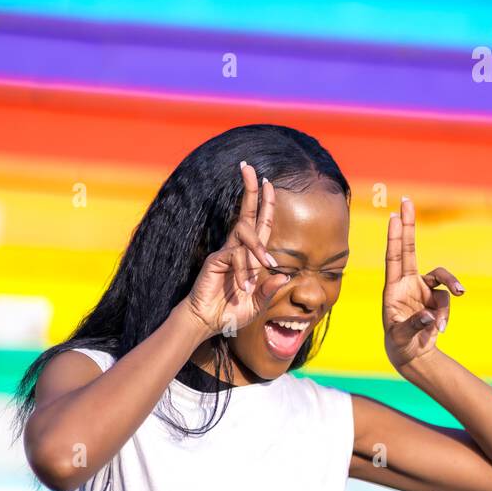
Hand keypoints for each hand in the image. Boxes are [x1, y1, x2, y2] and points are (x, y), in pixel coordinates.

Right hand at [184, 162, 289, 339]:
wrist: (208, 322)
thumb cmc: (231, 312)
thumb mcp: (256, 304)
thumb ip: (269, 290)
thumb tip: (283, 274)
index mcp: (249, 255)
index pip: (260, 224)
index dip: (265, 204)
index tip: (268, 182)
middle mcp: (237, 248)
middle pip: (246, 213)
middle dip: (250, 190)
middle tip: (249, 167)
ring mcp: (225, 251)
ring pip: (246, 235)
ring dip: (256, 253)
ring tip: (250, 284)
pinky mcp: (215, 259)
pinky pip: (235, 255)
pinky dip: (242, 271)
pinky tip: (242, 286)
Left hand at [382, 197, 463, 374]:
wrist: (411, 354)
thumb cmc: (400, 344)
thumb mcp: (402, 338)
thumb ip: (414, 326)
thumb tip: (429, 317)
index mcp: (393, 289)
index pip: (394, 258)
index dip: (395, 237)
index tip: (394, 215)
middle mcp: (408, 284)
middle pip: (410, 249)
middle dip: (409, 225)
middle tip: (407, 200)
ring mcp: (423, 290)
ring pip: (442, 277)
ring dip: (452, 283)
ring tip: (460, 294)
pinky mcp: (436, 300)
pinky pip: (447, 300)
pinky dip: (446, 314)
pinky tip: (440, 330)